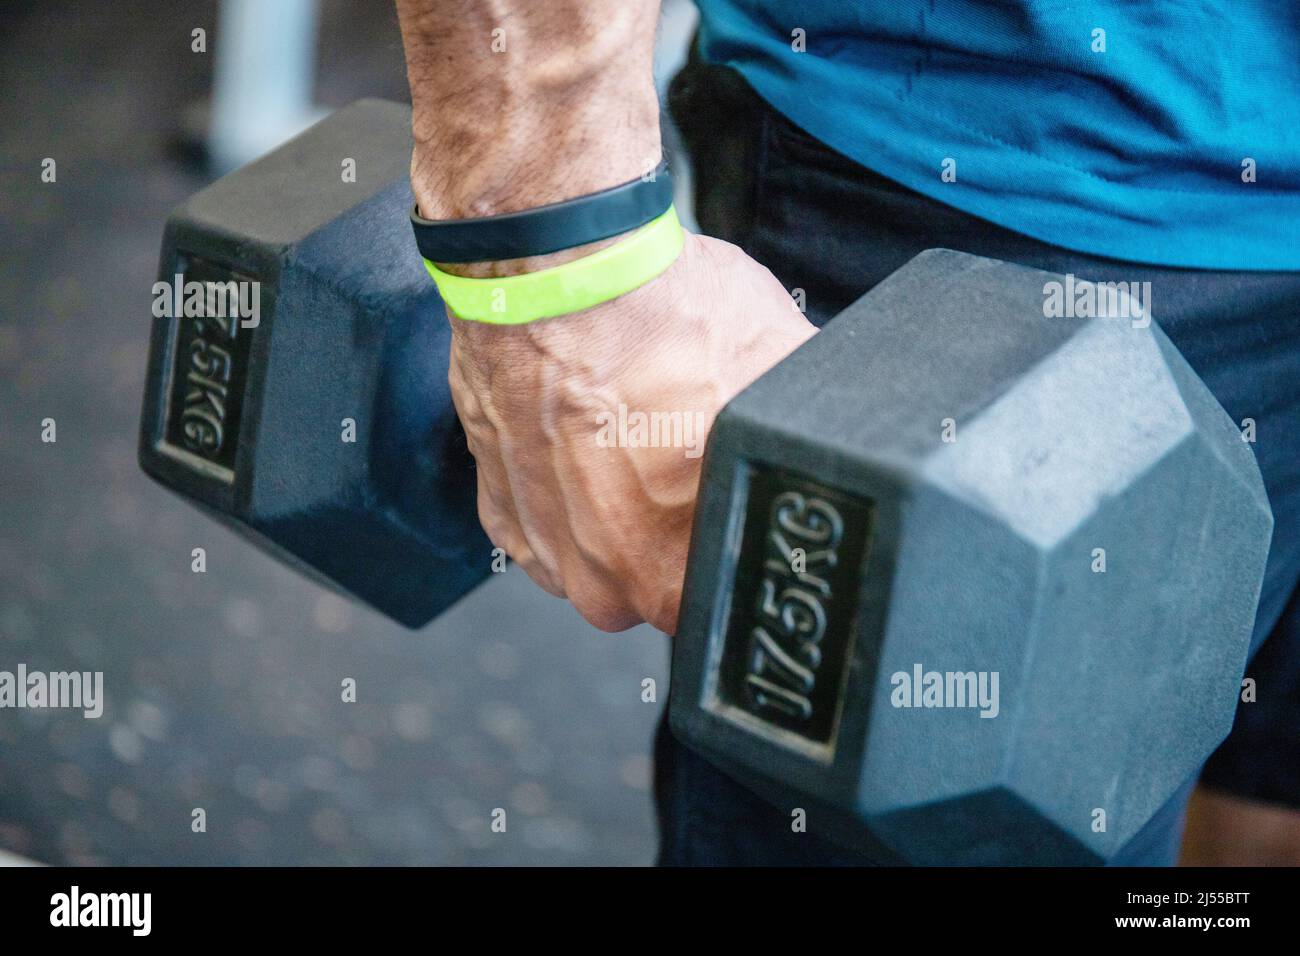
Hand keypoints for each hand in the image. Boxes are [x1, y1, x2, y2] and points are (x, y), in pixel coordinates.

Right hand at [448, 232, 815, 632]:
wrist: (549, 267)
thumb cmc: (656, 315)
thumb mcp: (777, 362)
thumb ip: (810, 422)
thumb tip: (844, 433)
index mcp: (669, 571)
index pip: (723, 594)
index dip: (738, 542)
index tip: (739, 500)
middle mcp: (598, 577)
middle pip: (660, 582)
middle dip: (679, 531)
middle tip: (689, 458)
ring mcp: (543, 545)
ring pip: (602, 556)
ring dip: (619, 509)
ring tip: (635, 435)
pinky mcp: (500, 504)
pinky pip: (550, 523)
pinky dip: (569, 488)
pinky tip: (589, 432)